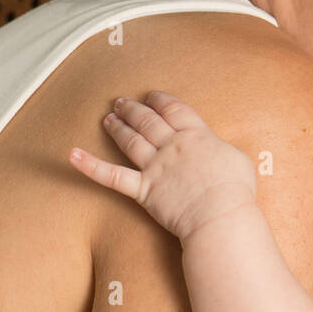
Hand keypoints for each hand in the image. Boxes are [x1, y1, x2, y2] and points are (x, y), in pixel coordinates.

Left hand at [68, 90, 257, 243]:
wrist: (220, 215)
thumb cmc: (235, 190)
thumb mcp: (239, 159)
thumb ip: (223, 148)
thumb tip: (217, 148)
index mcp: (197, 135)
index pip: (174, 109)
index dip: (160, 100)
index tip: (152, 96)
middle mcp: (172, 145)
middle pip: (147, 120)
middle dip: (133, 109)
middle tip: (121, 102)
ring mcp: (155, 167)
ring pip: (130, 140)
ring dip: (117, 127)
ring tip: (108, 118)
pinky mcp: (143, 190)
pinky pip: (112, 176)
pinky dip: (91, 166)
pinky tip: (73, 155)